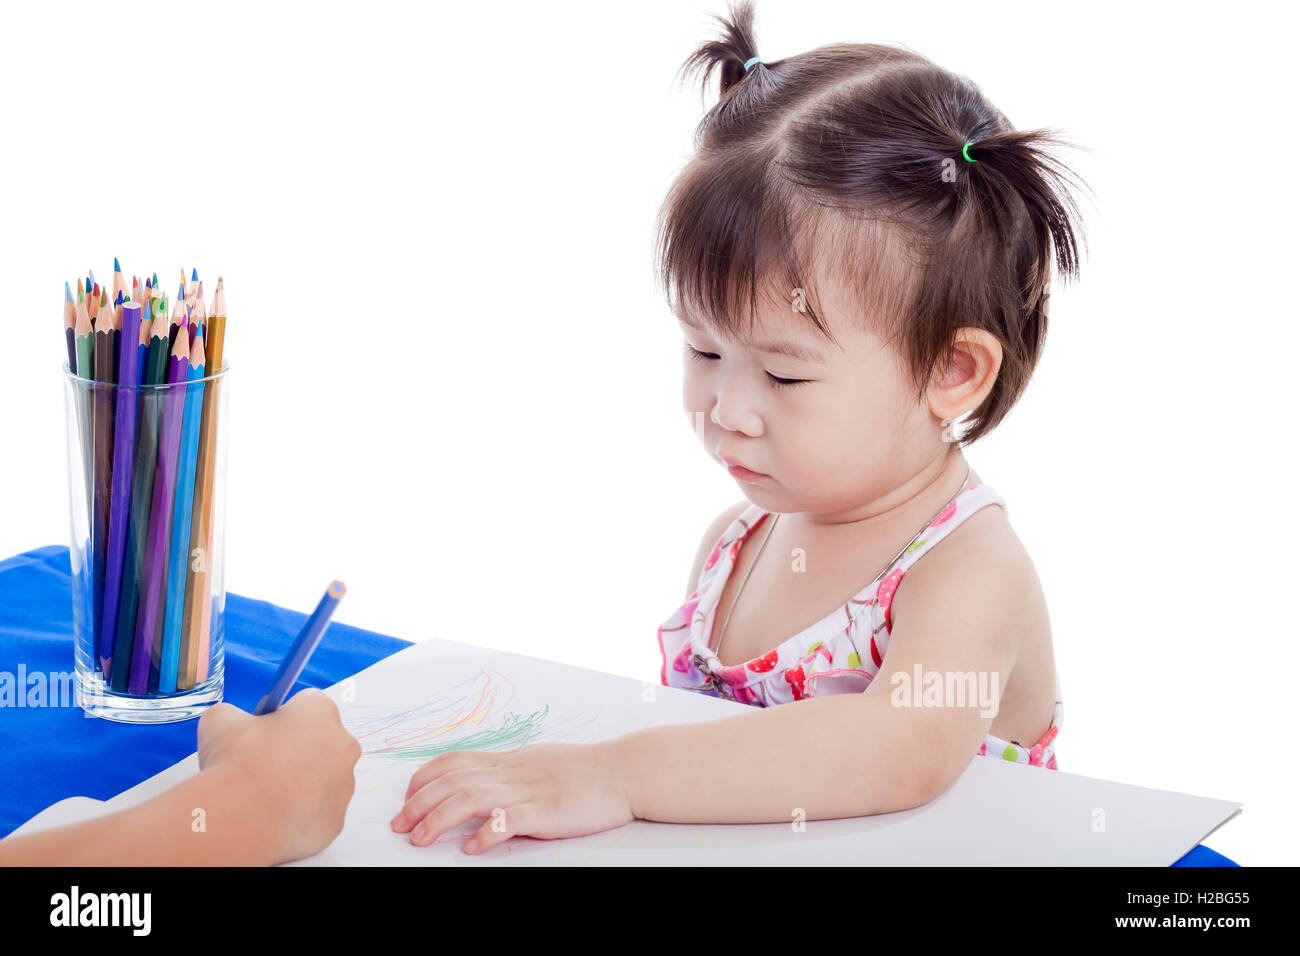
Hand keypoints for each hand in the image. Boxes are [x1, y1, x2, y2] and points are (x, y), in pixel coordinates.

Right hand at [197, 688, 360, 863]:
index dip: (280, 718)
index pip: (306, 705)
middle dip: (295, 750)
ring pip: (323, 779)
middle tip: (261, 765)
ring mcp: (344, 785)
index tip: (262, 733)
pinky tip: (274, 817)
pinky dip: (300, 814)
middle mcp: (343, 744)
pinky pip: (319, 812)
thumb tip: (232, 723)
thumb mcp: (220, 720)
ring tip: (265, 794)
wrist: (238, 819)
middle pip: (320, 741)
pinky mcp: (337, 819)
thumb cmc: (233, 762)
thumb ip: (233, 715)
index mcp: (321, 711)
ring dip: (300, 784)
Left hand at [390, 741, 633, 853]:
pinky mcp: (548, 810)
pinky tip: (472, 848)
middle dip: (418, 803)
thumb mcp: (540, 763)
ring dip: (439, 819)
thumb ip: (511, 774)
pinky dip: (486, 833)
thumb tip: (482, 785)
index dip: (425, 778)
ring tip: (419, 839)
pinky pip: (509, 819)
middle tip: (398, 825)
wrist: (624, 770)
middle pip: (453, 780)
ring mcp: (529, 790)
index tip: (407, 797)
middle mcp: (513, 772)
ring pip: (471, 797)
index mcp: (510, 761)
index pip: (455, 761)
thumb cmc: (586, 771)